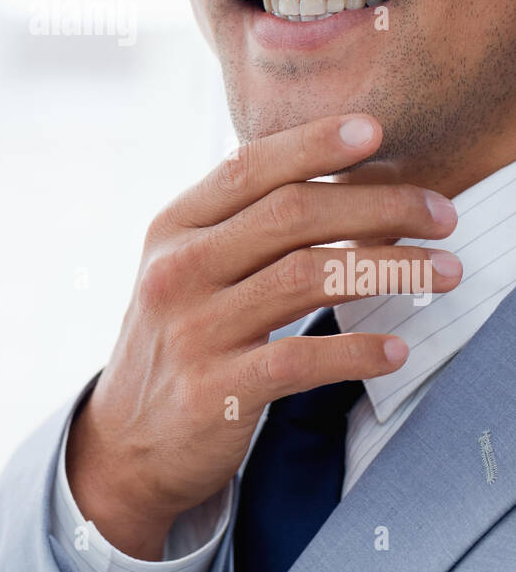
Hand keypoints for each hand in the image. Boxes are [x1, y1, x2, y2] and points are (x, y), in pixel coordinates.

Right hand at [65, 113, 459, 558]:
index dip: (313, 144)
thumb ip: (241, 227)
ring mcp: (194, 330)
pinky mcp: (215, 390)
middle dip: (379, 205)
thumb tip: (338, 181)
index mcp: (173, 229)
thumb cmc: (178, 340)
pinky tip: (398, 349)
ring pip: (307, 277)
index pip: (248, 168)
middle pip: (291, 215)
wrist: (126, 442)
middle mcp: (178, 270)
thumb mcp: (187, 270)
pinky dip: (357, 352)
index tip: (374, 130)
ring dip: (390, 269)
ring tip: (445, 272)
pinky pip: (301, 359)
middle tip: (442, 214)